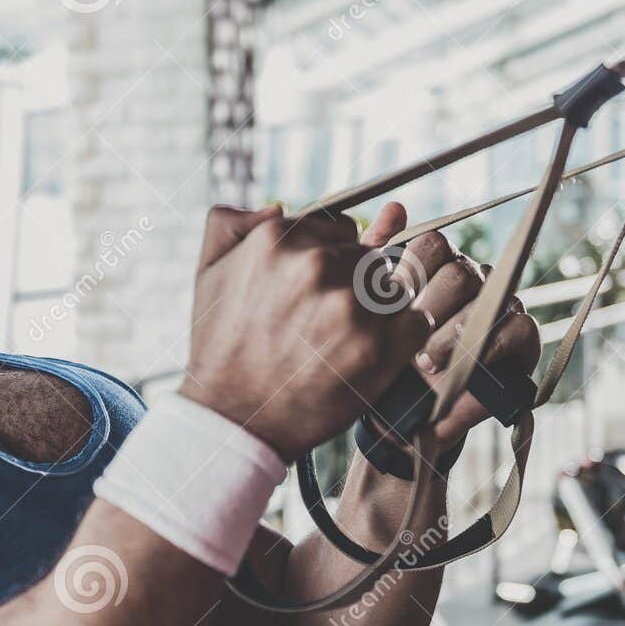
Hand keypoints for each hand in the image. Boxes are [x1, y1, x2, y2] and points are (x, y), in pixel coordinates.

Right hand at [180, 203, 452, 459]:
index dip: (335, 261)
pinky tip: (371, 357)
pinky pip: (416, 322)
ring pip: (393, 287)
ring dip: (380, 312)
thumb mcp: (208, 271)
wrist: (233, 420)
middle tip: (328, 324)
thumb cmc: (221, 348)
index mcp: (278, 239)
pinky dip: (403, 340)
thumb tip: (279, 206)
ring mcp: (350, 304)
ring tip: (344, 343)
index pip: (340, 229)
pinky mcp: (380, 345)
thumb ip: (231, 222)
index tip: (321, 292)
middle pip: (370, 257)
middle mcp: (316, 264)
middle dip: (357, 286)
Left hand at [358, 203, 540, 456]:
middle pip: (458, 270)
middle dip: (430, 308)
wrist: (409, 419)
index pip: (432, 244)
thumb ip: (374, 264)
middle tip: (407, 341)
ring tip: (426, 363)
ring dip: (452, 333)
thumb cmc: (388, 365)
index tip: (392, 304)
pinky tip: (460, 368)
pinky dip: (486, 348)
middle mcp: (471, 278)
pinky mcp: (524, 335)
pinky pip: (516, 326)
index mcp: (436, 268)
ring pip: (485, 297)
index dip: (412, 271)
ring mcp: (500, 303)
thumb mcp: (371, 320)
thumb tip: (395, 207)